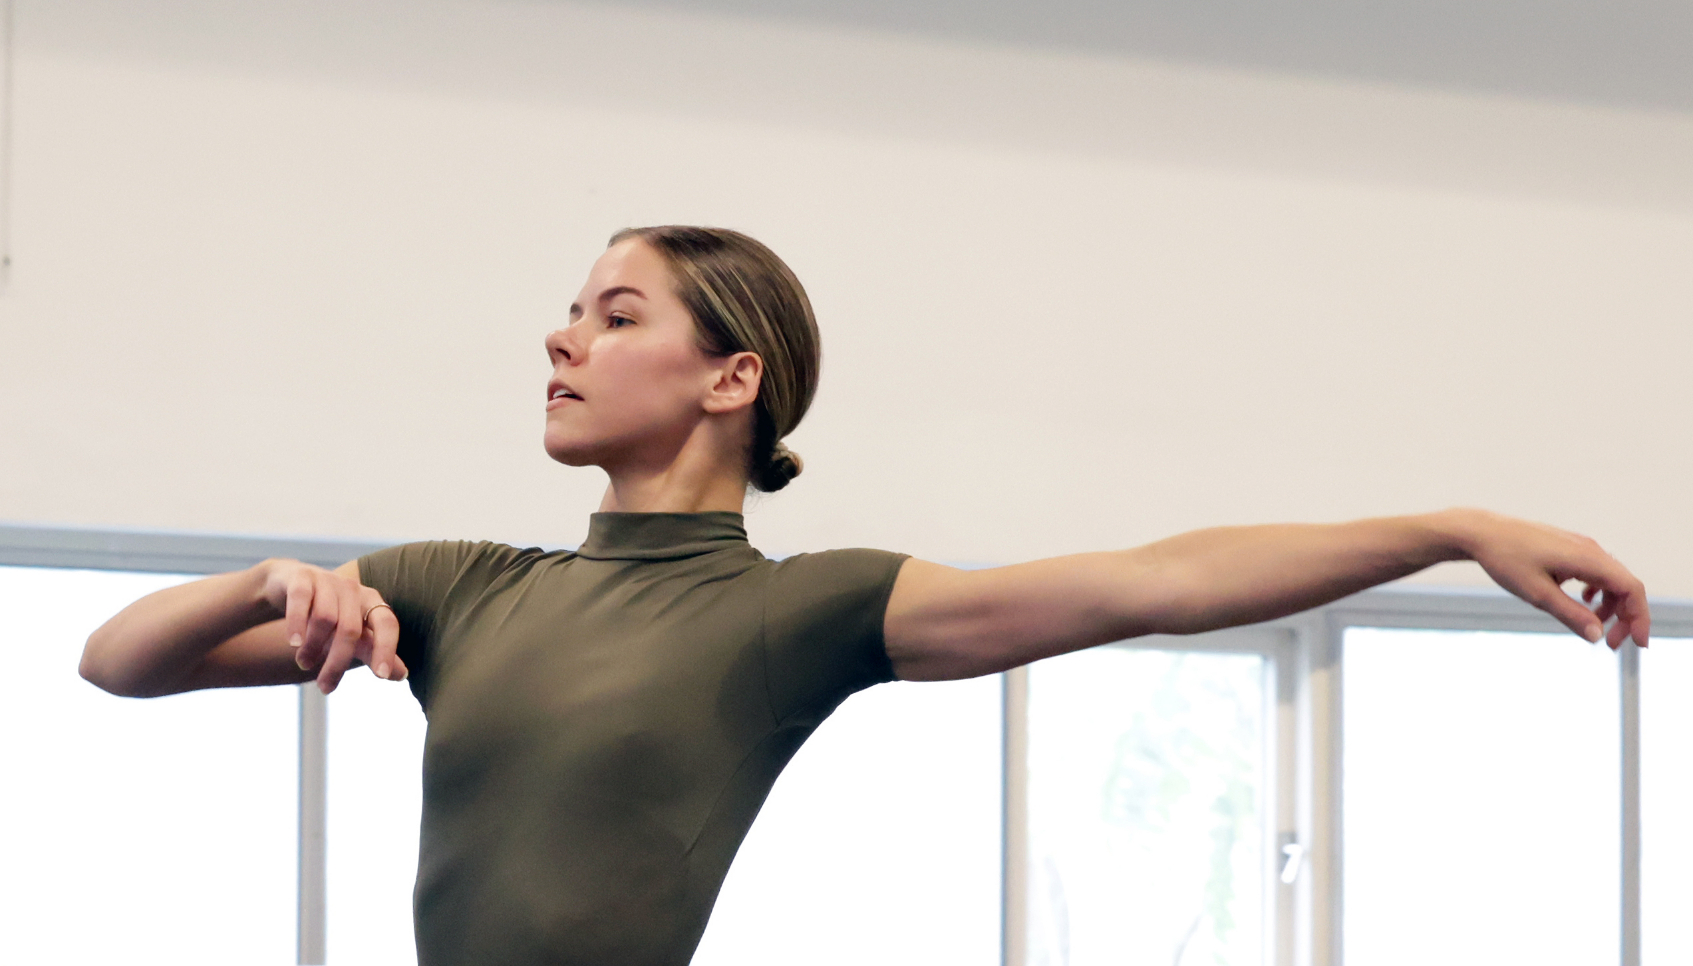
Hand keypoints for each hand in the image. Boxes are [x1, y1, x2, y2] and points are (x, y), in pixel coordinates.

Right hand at [260, 559, 406, 693]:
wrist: (288, 585)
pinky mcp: (301, 578)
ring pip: (325, 618)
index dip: (386, 649)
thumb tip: (402, 675)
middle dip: (337, 663)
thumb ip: (373, 651)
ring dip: (312, 647)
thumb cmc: (327, 614)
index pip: (387, 624)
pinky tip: (294, 643)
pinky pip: (301, 600)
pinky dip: (297, 623)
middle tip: (325, 687)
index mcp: (371, 602)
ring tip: (304, 663)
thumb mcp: (351, 632)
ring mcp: (327, 580)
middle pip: (350, 630)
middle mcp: (353, 589)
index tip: (382, 676)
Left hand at [1455, 509, 1649, 649]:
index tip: (1637, 644)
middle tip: (1612, 644)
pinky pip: (1595, 572)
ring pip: (1610, 579)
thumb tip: (1597, 636)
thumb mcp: (1537, 594)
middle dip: (1625, 617)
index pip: (1631, 588)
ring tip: (1596, 627)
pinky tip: (1583, 601)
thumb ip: (1570, 614)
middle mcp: (1590, 549)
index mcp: (1588, 558)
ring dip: (1610, 606)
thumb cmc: (1506, 559)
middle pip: (1625, 585)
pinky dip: (1597, 591)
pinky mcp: (1569, 549)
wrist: (1481, 533)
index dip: (1640, 617)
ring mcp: (1580, 547)